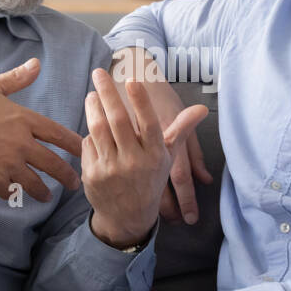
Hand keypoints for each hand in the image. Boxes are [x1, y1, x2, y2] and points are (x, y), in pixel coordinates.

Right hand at [0, 57, 82, 201]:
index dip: (75, 144)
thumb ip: (17, 78)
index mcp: (23, 120)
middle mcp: (21, 144)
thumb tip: (36, 64)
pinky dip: (15, 194)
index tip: (85, 151)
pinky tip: (18, 196)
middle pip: (53, 164)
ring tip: (49, 196)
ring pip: (35, 183)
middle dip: (67, 176)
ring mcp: (8, 164)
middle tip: (76, 183)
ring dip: (44, 191)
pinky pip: (10, 191)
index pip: (58, 134)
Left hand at [83, 67, 208, 247]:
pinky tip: (91, 122)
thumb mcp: (167, 157)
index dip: (140, 102)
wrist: (129, 218)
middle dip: (108, 94)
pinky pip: (88, 144)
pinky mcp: (94, 174)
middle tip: (99, 73)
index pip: (148, 124)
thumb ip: (180, 130)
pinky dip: (90, 132)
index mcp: (155, 155)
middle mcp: (134, 162)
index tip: (132, 80)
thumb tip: (202, 109)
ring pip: (99, 129)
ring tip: (92, 93)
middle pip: (118, 121)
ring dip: (93, 108)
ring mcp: (112, 169)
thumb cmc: (150, 180)